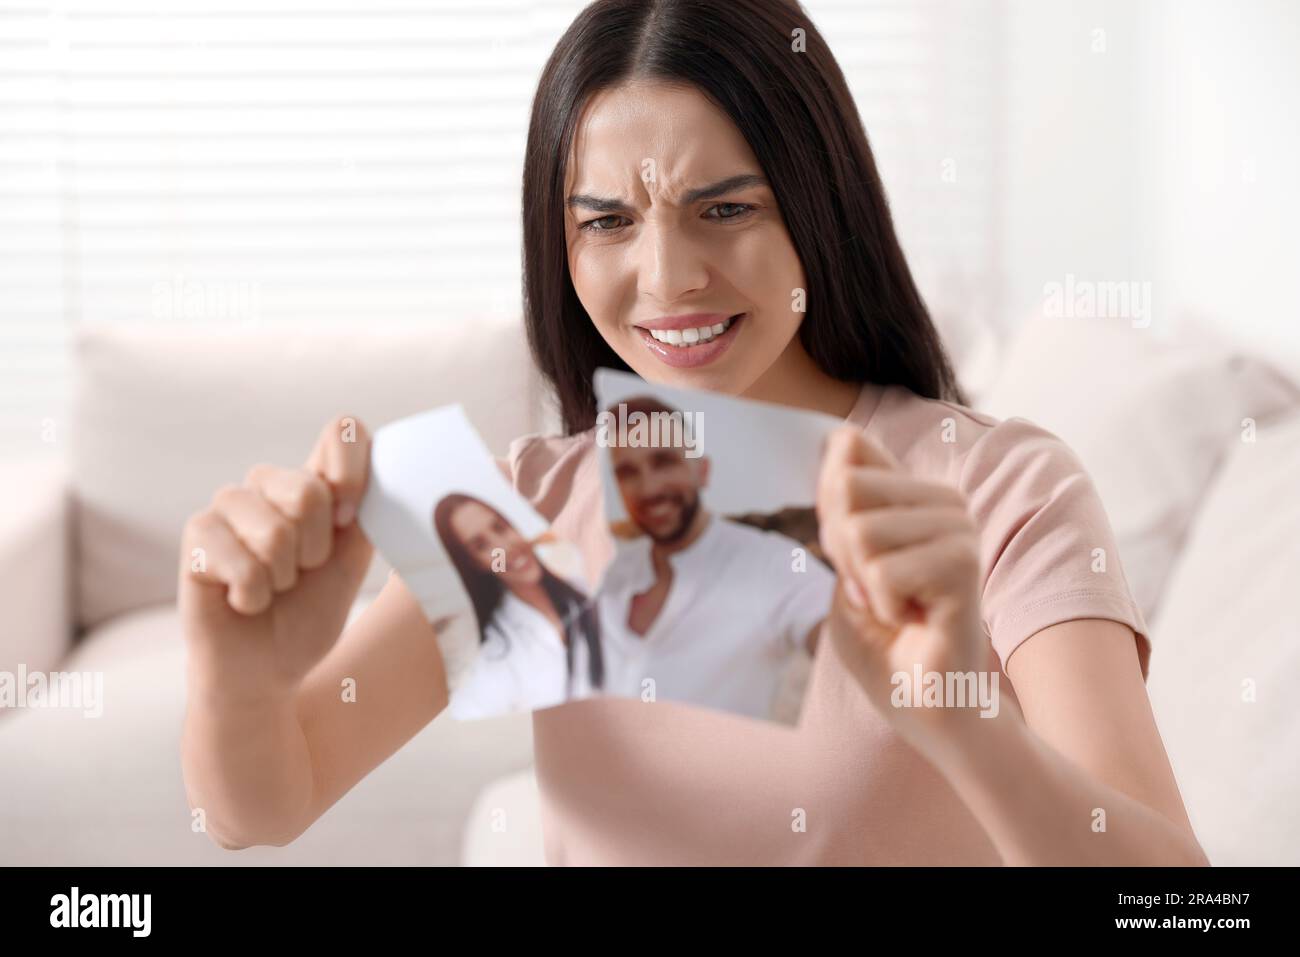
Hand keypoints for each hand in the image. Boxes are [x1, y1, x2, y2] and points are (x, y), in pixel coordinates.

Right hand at [178, 415, 374, 701]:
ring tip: (271, 587)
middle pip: (309, 490)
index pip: (341, 431)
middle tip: (299, 574)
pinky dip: (253, 596)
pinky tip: (241, 600)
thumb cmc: (309, 615)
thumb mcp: (352, 564)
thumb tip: (367, 477)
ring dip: (283, 578)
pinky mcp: (198, 533)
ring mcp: (230, 505)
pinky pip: (243, 563)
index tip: (349, 519)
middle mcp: (271, 484)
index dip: (352, 470)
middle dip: (316, 550)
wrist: (266, 670)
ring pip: (276, 531)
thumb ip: (364, 515)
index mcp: (316, 482)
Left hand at [816, 425, 990, 757]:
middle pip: (846, 489)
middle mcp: (944, 500)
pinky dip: (881, 609)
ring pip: (860, 533)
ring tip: (896, 607)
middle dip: (841, 551)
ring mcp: (958, 528)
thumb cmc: (884, 642)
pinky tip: (912, 621)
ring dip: (863, 584)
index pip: (848, 449)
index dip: (827, 504)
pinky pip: (881, 573)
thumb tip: (840, 436)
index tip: (850, 555)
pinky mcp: (963, 564)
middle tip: (875, 590)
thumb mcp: (844, 564)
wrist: (926, 704)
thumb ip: (839, 504)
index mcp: (915, 492)